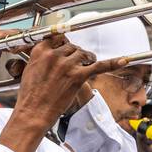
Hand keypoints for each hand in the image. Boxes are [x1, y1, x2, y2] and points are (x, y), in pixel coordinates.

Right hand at [12, 30, 129, 127]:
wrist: (33, 112)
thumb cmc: (30, 96)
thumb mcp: (29, 70)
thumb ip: (41, 59)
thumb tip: (52, 55)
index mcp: (40, 51)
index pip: (57, 38)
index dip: (63, 44)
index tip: (65, 48)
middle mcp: (54, 55)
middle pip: (72, 46)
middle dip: (75, 54)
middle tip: (75, 64)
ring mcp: (67, 65)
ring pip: (83, 54)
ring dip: (86, 59)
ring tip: (86, 65)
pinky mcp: (78, 76)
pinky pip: (98, 66)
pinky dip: (112, 63)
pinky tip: (122, 61)